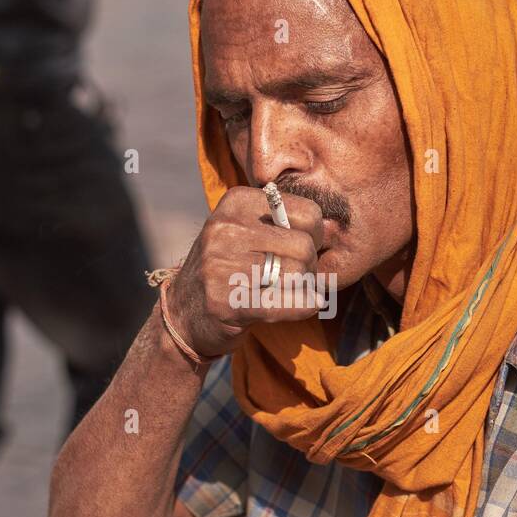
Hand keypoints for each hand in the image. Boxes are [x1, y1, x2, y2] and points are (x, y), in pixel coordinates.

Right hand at [165, 186, 327, 359]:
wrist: (183, 313)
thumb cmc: (227, 270)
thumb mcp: (245, 232)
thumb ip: (283, 224)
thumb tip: (332, 231)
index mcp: (235, 203)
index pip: (307, 212)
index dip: (315, 235)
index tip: (302, 249)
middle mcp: (225, 229)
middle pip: (304, 246)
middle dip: (308, 267)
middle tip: (295, 277)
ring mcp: (222, 266)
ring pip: (297, 275)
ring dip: (303, 289)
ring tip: (287, 291)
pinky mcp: (227, 303)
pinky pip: (287, 303)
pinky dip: (304, 306)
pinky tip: (306, 305)